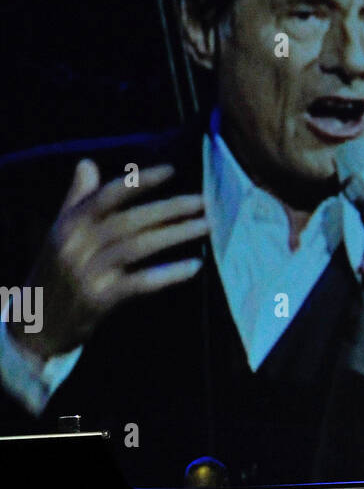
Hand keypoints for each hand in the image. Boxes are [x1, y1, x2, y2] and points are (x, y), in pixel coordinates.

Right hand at [9, 159, 209, 360]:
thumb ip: (76, 200)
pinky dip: (169, 274)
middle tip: (203, 203)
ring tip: (205, 227)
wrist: (34, 325)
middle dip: (169, 209)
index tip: (172, 171)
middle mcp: (76, 244)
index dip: (140, 181)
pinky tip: (193, 266)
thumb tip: (87, 163)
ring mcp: (87, 273)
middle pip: (130, 220)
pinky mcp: (99, 300)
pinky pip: (140, 283)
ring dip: (175, 235)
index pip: (108, 195)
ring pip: (138, 247)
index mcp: (69, 224)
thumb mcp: (58, 234)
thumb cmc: (52, 275)